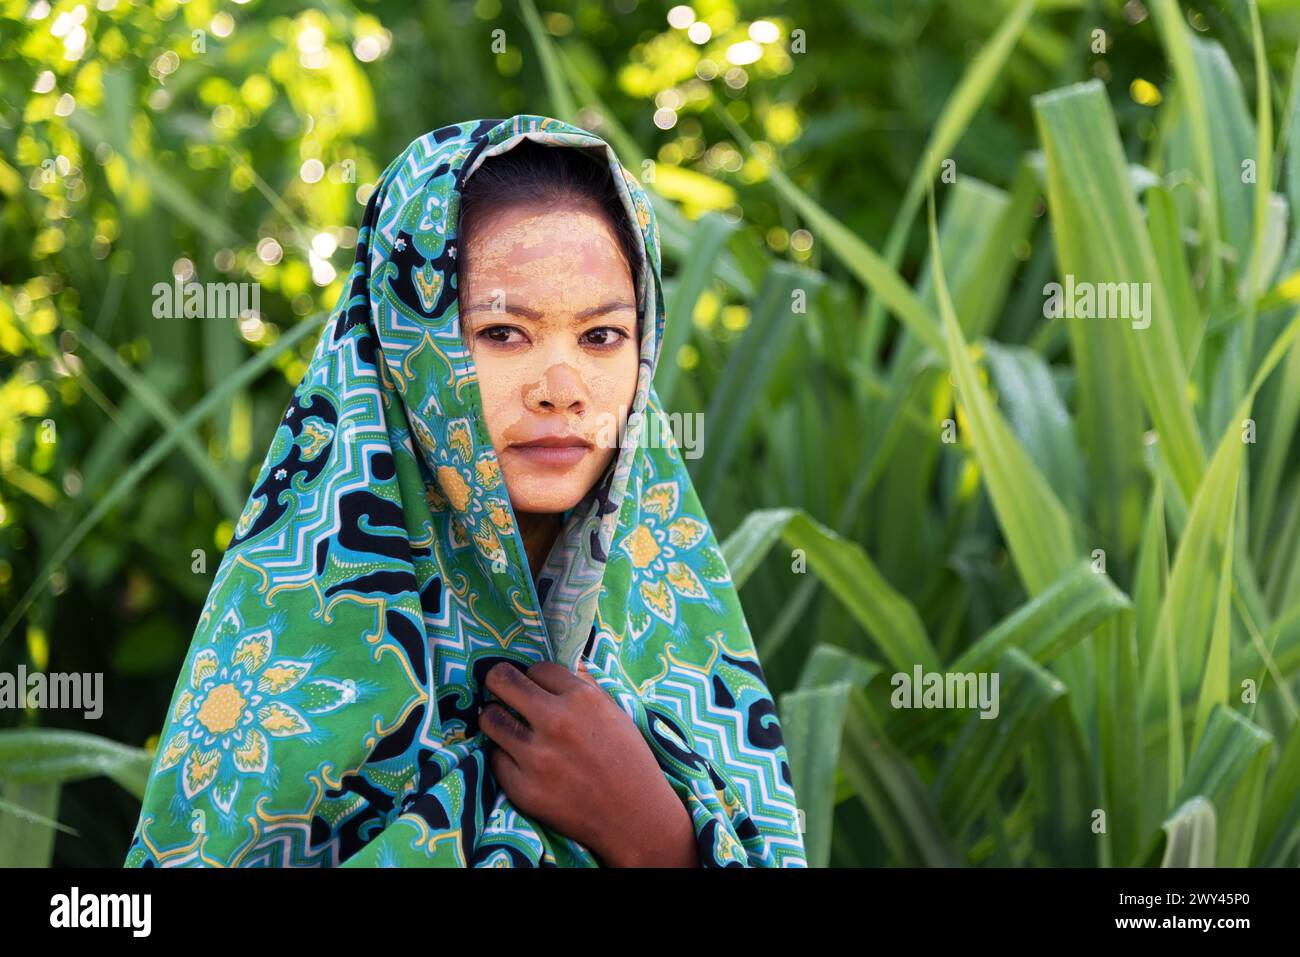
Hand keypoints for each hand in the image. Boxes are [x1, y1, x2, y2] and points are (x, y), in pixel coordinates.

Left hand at [479, 658, 699, 866]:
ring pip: (490, 718)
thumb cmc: (628, 761)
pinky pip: (495, 758)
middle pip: (501, 680)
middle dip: (500, 682)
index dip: (537, 678)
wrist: (634, 817)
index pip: (537, 668)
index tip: (539, 689)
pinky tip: (522, 761)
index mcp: (582, 698)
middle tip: (503, 691)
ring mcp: (536, 757)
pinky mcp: (523, 788)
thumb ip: (585, 684)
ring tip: (508, 725)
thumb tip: (561, 661)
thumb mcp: (614, 712)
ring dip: (497, 718)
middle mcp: (555, 722)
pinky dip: (506, 757)